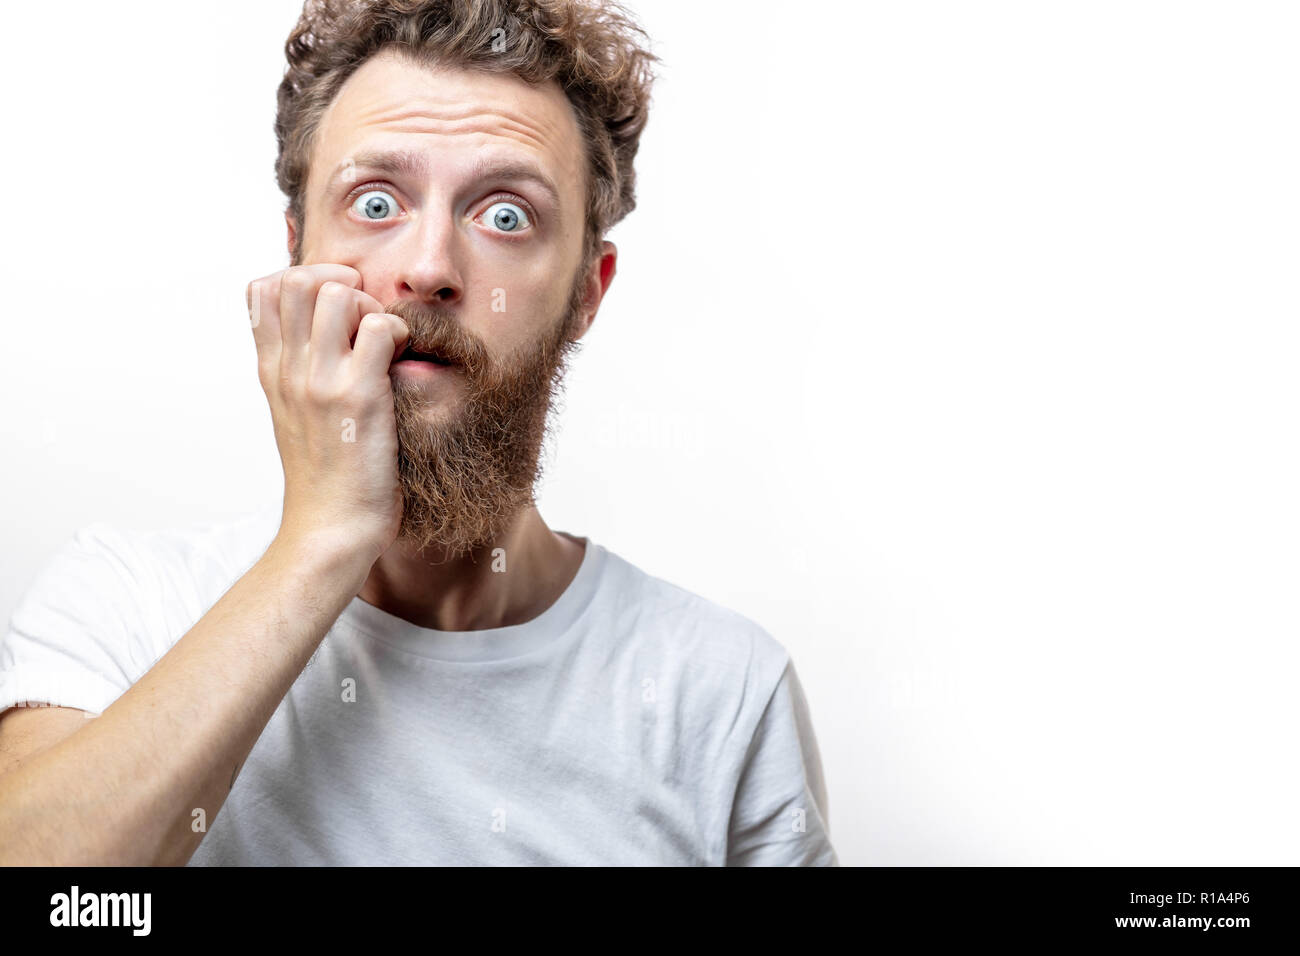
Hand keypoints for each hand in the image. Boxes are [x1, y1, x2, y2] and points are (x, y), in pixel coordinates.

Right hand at [246, 264, 409, 565]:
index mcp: (270, 371)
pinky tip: (401, 363)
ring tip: (382, 345)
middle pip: (299, 279)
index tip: (335, 312)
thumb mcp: (297, 416)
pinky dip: (399, 333)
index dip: (305, 281)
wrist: (330, 531)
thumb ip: (301, 372)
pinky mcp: (356, 397)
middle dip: (341, 285)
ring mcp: (319, 381)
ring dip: (371, 307)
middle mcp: (287, 369)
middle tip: (364, 324)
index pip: (263, 288)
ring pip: (338, 293)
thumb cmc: (326, 479)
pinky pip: (380, 327)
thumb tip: (325, 334)